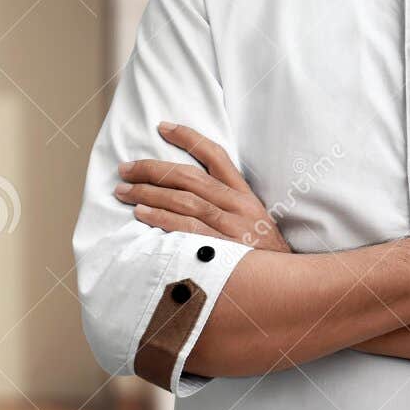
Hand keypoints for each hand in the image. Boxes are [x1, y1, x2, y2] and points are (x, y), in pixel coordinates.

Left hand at [114, 122, 292, 251]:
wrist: (286, 283)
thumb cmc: (263, 254)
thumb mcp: (254, 222)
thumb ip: (227, 206)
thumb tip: (187, 191)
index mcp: (245, 195)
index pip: (216, 156)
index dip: (188, 138)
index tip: (163, 127)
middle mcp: (238, 206)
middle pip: (189, 177)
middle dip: (153, 169)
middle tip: (126, 168)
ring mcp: (230, 226)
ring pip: (183, 200)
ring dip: (148, 193)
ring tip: (124, 191)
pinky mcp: (222, 247)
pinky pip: (185, 227)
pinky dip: (161, 218)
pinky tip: (141, 213)